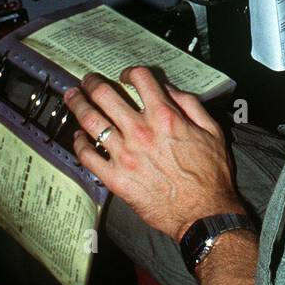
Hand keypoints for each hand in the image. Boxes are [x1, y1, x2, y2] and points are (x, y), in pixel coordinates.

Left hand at [65, 67, 244, 243]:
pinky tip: (79, 136)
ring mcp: (124, 154)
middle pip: (105, 95)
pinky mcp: (115, 178)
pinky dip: (79, 142)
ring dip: (78, 104)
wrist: (204, 213)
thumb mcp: (212, 130)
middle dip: (92, 83)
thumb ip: (189, 104)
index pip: (141, 79)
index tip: (126, 76)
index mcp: (165, 116)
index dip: (130, 72)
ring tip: (72, 98)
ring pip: (90, 121)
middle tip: (88, 81)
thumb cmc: (211, 174)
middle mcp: (141, 131)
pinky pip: (87, 155)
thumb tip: (167, 89)